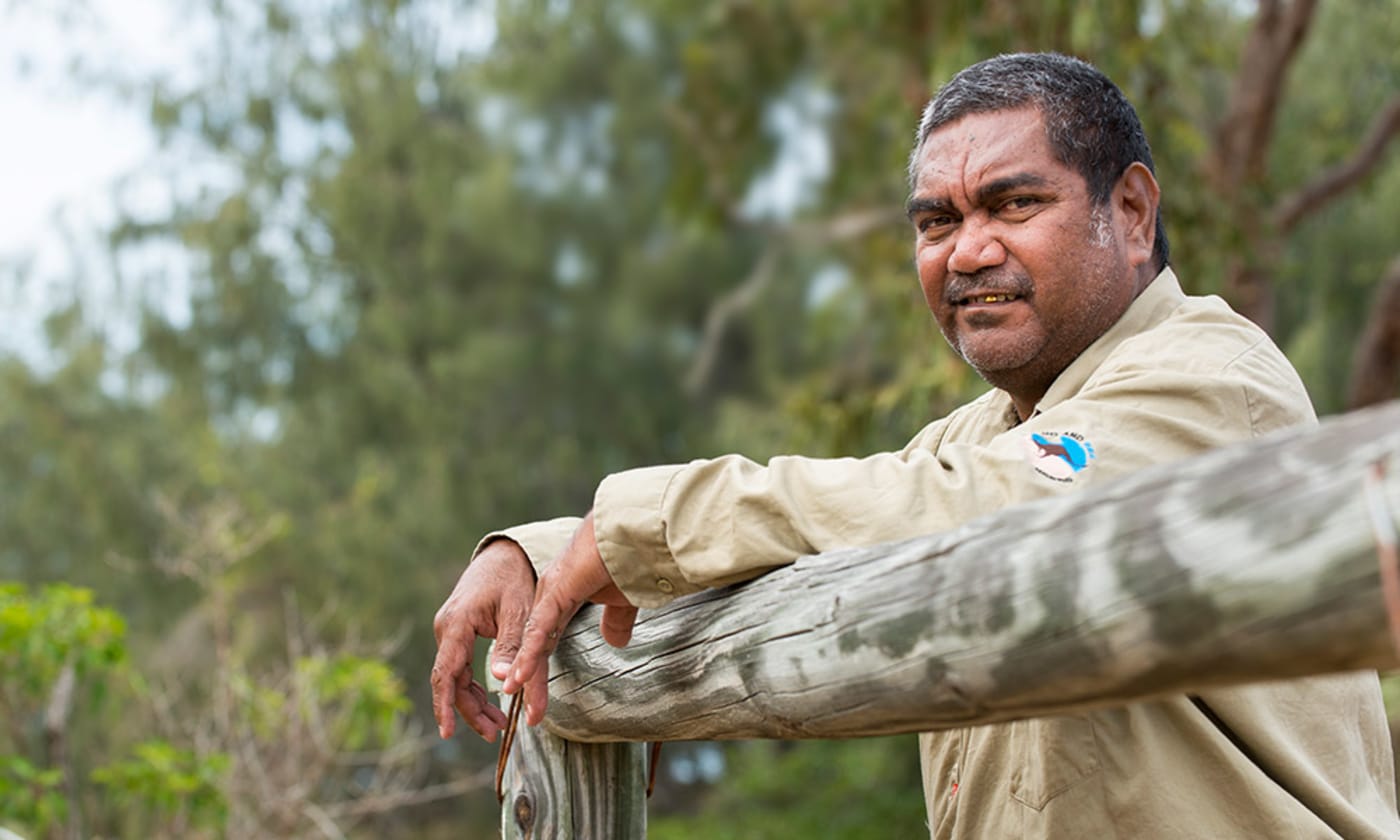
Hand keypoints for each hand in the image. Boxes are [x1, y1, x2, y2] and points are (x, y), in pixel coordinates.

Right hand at [430, 538, 537, 740]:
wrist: (507, 554)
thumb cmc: (515, 578)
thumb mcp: (519, 611)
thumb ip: (511, 646)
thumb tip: (502, 682)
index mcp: (457, 623)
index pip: (445, 673)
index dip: (445, 705)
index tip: (447, 732)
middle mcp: (447, 629)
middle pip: (450, 681)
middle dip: (469, 711)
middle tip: (494, 733)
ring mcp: (450, 632)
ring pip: (456, 677)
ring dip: (473, 703)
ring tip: (498, 726)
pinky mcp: (459, 634)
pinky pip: (461, 667)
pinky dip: (474, 687)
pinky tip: (491, 704)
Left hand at [501, 511, 637, 725]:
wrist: (633, 532)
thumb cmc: (629, 560)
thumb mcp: (621, 601)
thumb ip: (615, 620)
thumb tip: (616, 642)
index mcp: (560, 600)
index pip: (545, 644)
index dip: (539, 673)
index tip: (538, 705)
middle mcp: (549, 598)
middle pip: (534, 648)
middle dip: (530, 683)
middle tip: (528, 717)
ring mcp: (550, 595)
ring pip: (532, 643)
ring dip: (525, 675)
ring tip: (514, 703)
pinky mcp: (557, 591)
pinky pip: (538, 630)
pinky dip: (527, 656)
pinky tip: (517, 679)